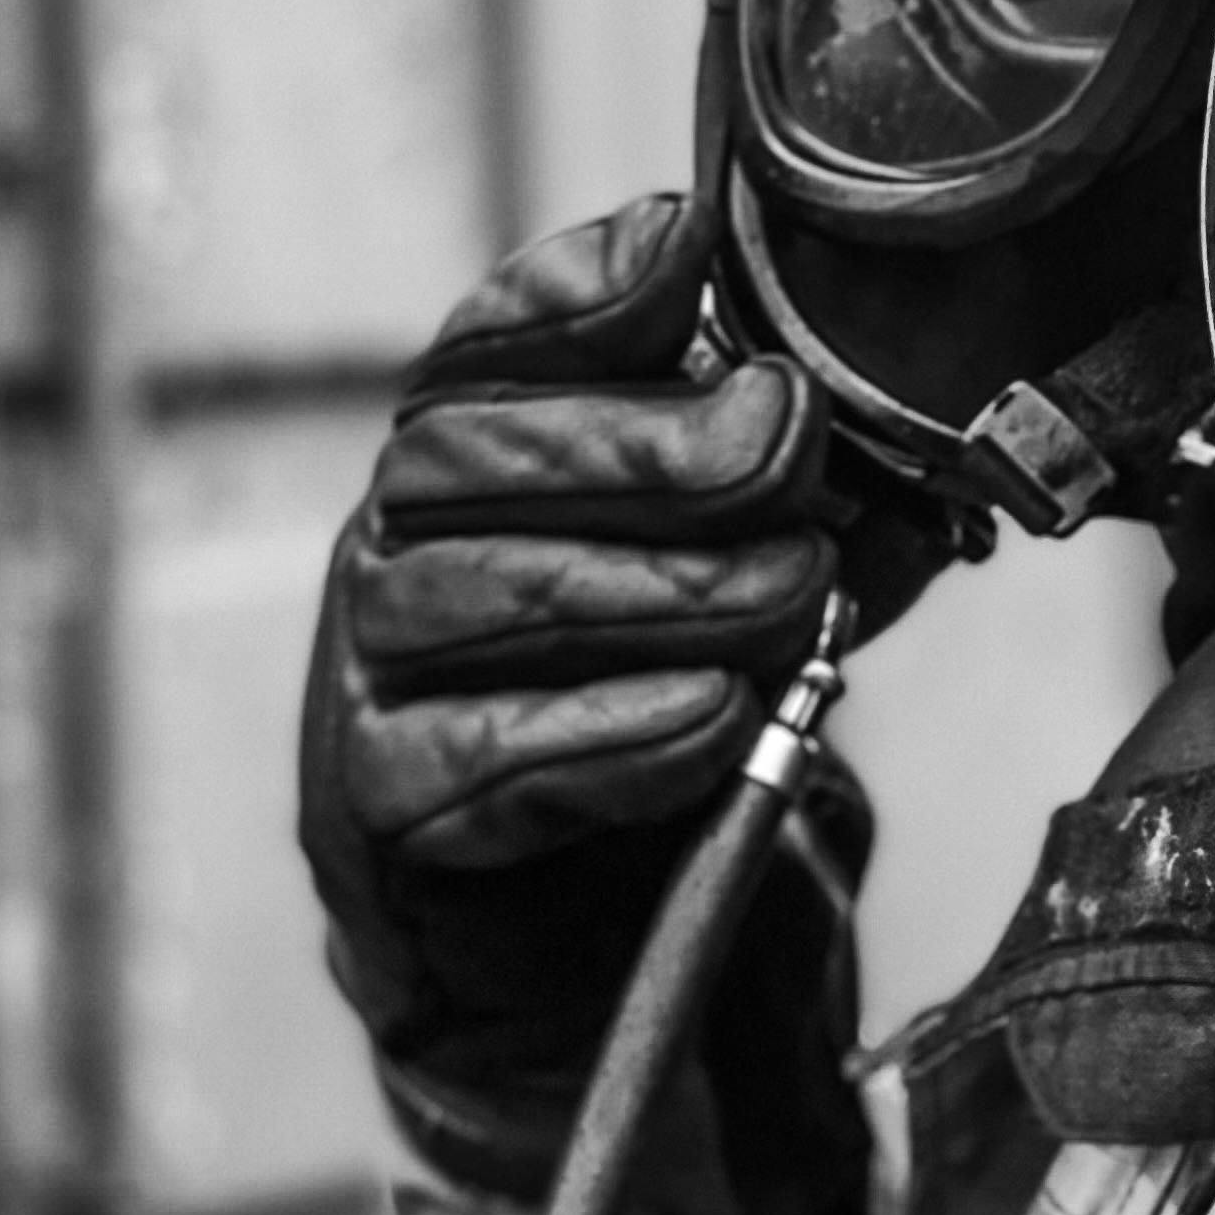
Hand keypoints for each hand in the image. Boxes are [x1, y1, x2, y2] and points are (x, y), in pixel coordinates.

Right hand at [301, 192, 839, 1117]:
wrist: (601, 960)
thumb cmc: (677, 735)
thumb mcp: (759, 587)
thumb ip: (791, 491)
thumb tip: (850, 396)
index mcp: (470, 464)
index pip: (488, 342)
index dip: (574, 292)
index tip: (683, 254)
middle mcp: (392, 547)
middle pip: (473, 453)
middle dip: (647, 443)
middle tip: (787, 449)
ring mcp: (364, 678)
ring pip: (483, 599)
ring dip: (656, 590)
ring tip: (791, 601)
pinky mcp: (374, 812)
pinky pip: (475, 759)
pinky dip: (608, 735)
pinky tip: (713, 718)